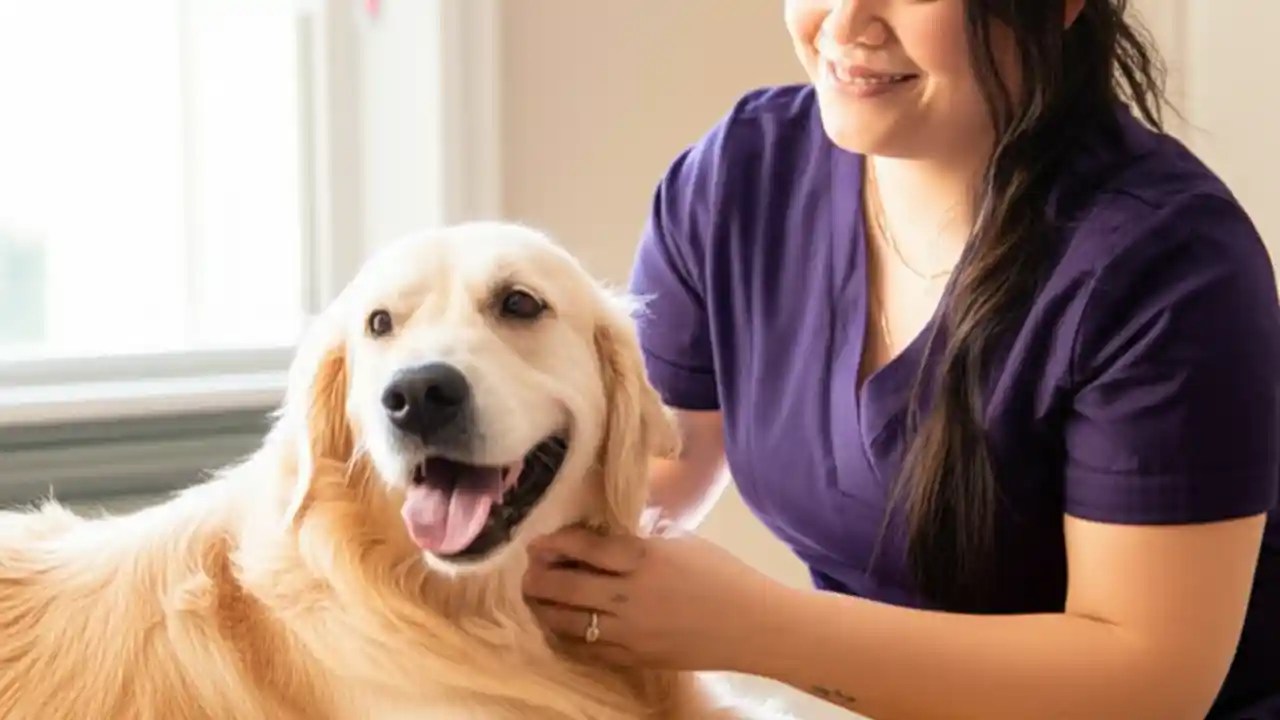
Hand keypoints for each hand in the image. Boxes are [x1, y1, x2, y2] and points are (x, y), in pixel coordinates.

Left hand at [521, 524, 778, 670]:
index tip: (537, 542)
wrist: (753, 626)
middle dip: (538, 577)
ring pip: (567, 621)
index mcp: (643, 557)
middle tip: (529, 570)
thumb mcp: (683, 540)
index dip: (554, 544)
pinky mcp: (634, 657)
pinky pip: (586, 649)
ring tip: (535, 597)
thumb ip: (643, 536)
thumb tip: (607, 530)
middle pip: (565, 585)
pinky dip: (565, 637)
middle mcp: (629, 594)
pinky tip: (557, 627)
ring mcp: (629, 630)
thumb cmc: (723, 575)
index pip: (584, 548)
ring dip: (543, 607)